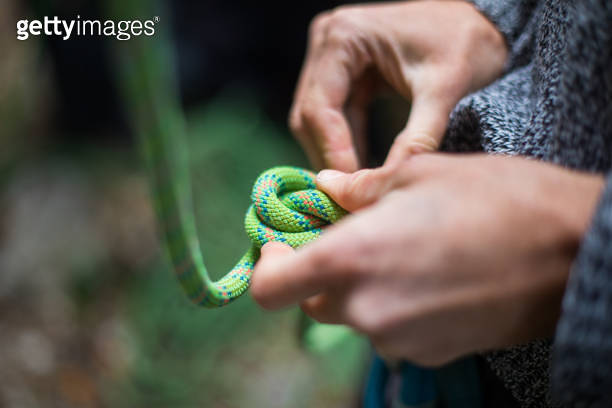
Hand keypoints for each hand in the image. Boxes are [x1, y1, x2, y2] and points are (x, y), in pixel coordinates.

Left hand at [251, 154, 603, 365]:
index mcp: (352, 260)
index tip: (280, 244)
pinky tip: (434, 277)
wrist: (572, 251)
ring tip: (408, 251)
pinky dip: (397, 306)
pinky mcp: (432, 355)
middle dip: (324, 271)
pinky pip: (393, 331)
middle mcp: (368, 310)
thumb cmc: (496, 199)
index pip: (272, 287)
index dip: (267, 265)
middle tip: (355, 237)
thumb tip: (325, 189)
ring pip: (356, 315)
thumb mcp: (420, 174)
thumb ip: (359, 190)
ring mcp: (400, 340)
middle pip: (315, 301)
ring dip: (366, 287)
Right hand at [289, 1, 507, 171]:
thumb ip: (419, 136)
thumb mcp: (444, 88)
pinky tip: (361, 167)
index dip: (332, 150)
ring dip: (335, 152)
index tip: (352, 185)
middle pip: (310, 114)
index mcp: (344, 36)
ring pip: (317, 118)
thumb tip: (392, 182)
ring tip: (356, 186)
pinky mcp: (344, 71)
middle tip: (350, 193)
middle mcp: (328, 40)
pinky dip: (346, 141)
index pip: (320, 106)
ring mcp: (332, 56)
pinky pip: (335, 115)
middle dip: (330, 155)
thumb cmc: (467, 42)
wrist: (483, 21)